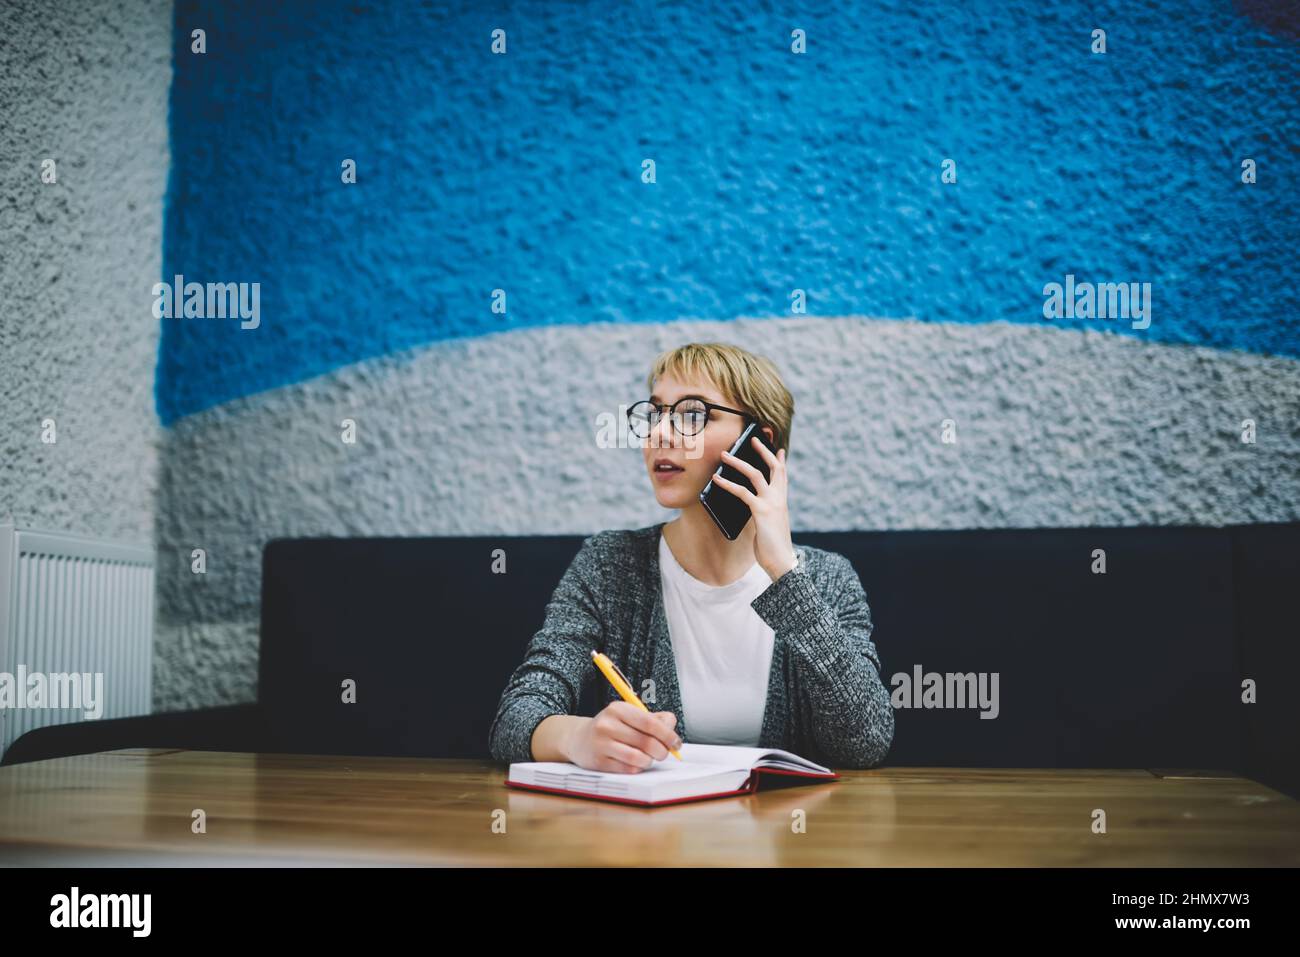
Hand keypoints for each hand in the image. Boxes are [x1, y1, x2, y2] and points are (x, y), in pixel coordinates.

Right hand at [565, 702, 680, 772]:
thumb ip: (656, 720)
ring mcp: (601, 744)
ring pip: (638, 758)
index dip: (668, 735)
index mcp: (618, 709)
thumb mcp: (631, 716)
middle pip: (646, 742)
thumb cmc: (613, 727)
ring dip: (649, 761)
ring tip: (648, 758)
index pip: (650, 723)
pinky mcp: (598, 762)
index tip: (676, 743)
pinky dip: (637, 768)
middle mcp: (607, 724)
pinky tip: (635, 763)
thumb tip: (673, 735)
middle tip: (664, 753)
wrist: (580, 739)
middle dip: (662, 751)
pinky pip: (628, 769)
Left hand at [713, 438, 795, 580]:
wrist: (782, 562)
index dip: (780, 461)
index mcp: (782, 501)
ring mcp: (771, 503)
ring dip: (739, 462)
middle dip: (763, 452)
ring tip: (725, 455)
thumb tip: (752, 505)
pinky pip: (742, 492)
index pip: (783, 476)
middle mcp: (779, 498)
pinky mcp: (761, 511)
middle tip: (753, 439)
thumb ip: (764, 512)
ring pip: (755, 474)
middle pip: (773, 468)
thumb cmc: (773, 546)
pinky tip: (717, 480)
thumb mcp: (769, 525)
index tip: (778, 449)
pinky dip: (728, 484)